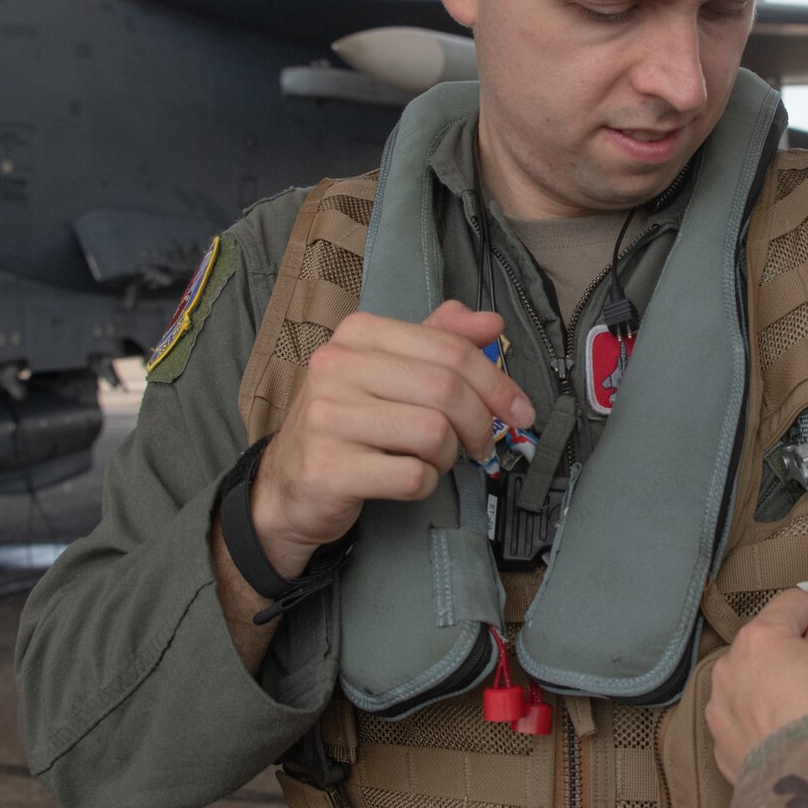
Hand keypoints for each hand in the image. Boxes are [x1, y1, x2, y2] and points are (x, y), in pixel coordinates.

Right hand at [248, 301, 535, 574]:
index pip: (449, 348)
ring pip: (433, 433)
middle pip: (446, 389)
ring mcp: (327, 418)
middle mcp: (336, 366)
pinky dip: (425, 483)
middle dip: (480, 423)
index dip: (497, 381)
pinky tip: (407, 479)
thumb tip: (491, 322)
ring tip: (431, 459)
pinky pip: (412, 476)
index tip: (520, 409)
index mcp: (358, 333)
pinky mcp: (328, 469)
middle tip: (481, 445)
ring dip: (448, 455)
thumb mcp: (390, 370)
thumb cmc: (349, 423)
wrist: (288, 485)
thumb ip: (439, 341)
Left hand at [707, 589, 807, 783]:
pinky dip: (767, 720)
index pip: (793, 604)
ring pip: (752, 682)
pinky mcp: (722, 746)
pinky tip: (795, 733)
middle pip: (767, 643)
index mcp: (760, 639)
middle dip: (799, 651)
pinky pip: (746, 719)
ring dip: (779, 686)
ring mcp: (722, 710)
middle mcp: (731, 669)